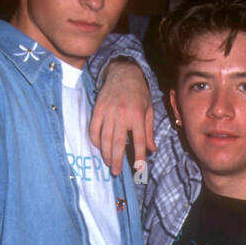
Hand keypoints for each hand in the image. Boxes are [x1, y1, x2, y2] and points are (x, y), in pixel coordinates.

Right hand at [89, 60, 155, 177]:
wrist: (123, 72)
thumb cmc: (139, 92)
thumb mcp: (149, 110)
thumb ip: (149, 130)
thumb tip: (152, 149)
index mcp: (138, 115)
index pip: (139, 141)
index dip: (139, 156)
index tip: (138, 169)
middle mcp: (122, 115)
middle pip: (119, 143)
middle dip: (117, 160)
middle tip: (116, 172)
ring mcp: (108, 112)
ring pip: (105, 139)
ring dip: (106, 153)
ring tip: (109, 163)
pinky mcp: (97, 110)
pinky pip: (93, 129)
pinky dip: (95, 141)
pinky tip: (99, 147)